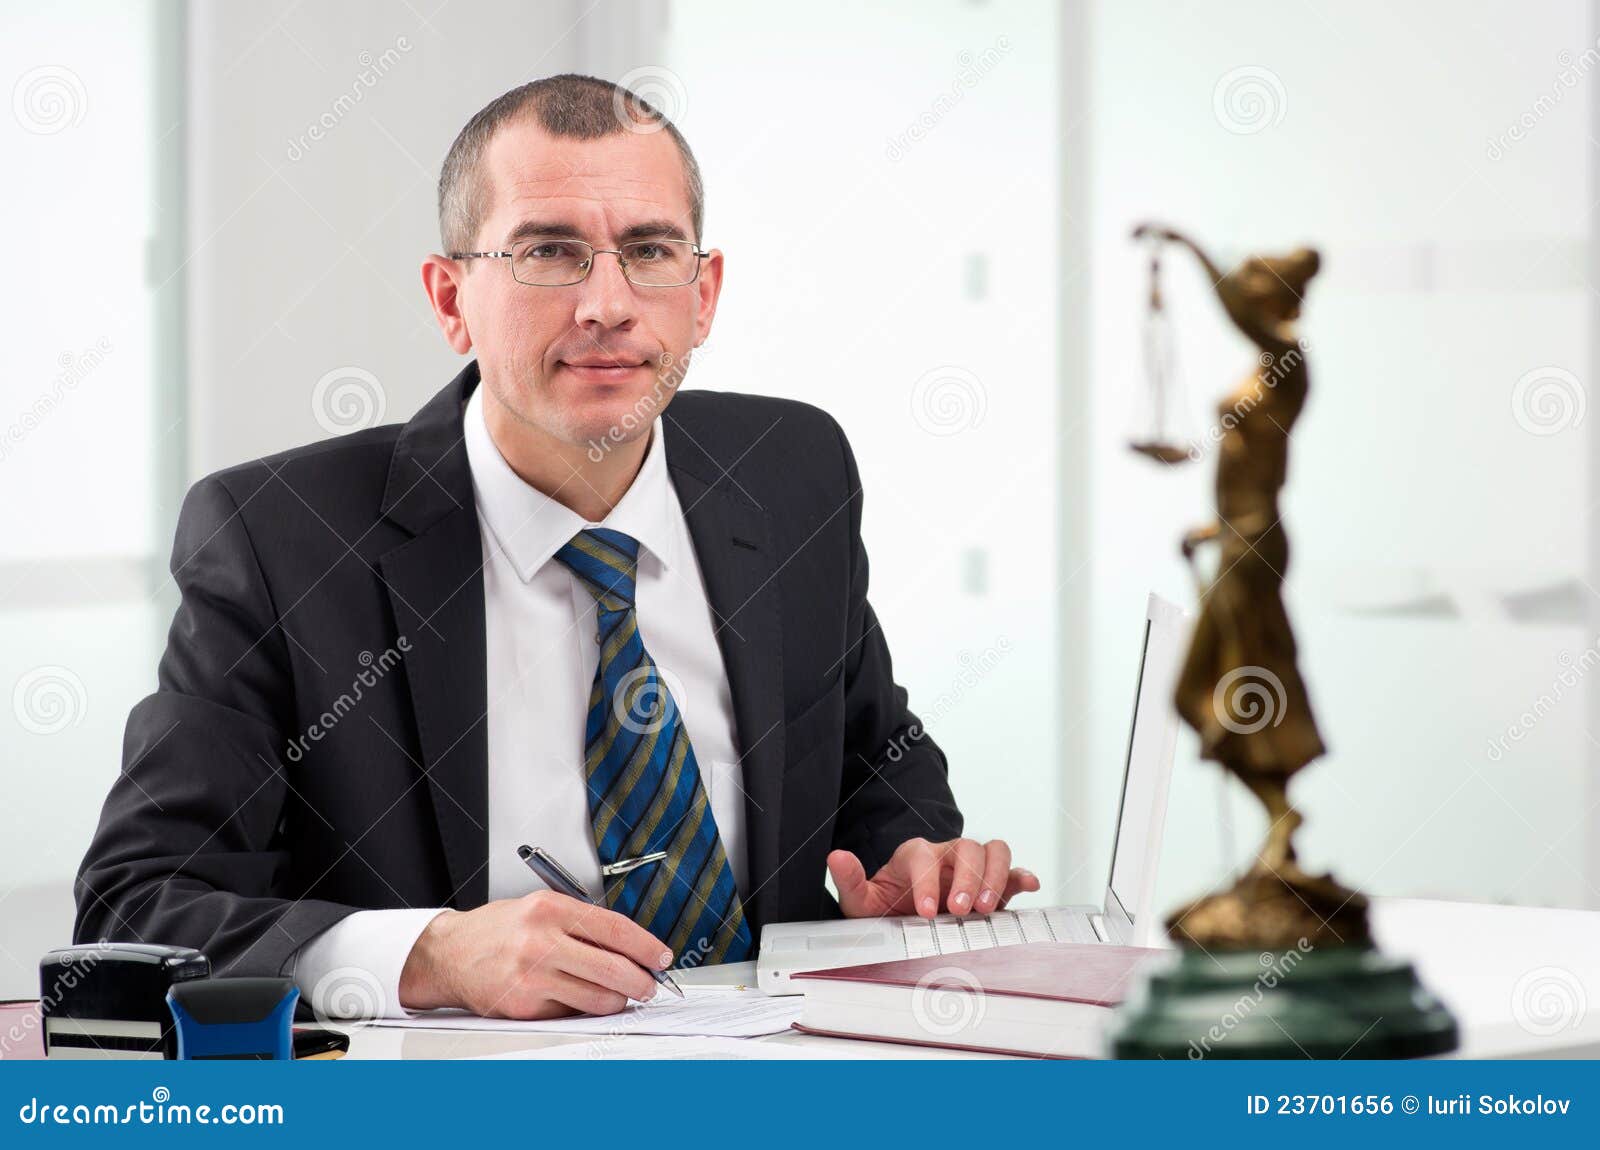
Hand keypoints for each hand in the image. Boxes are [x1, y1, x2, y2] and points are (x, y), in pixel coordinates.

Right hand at [397, 890, 673, 1018]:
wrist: (448, 954)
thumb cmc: (499, 930)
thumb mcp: (541, 908)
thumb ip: (583, 925)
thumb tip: (632, 948)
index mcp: (551, 909)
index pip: (615, 928)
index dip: (646, 946)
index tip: (662, 957)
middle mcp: (541, 941)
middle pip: (613, 968)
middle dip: (641, 982)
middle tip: (650, 986)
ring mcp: (532, 976)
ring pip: (597, 998)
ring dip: (617, 1001)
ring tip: (619, 995)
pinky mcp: (524, 1006)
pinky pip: (571, 1013)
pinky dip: (582, 1010)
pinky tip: (577, 999)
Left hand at [827, 837, 1040, 918]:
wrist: (906, 917)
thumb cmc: (886, 907)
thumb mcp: (862, 901)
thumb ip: (850, 880)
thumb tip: (836, 856)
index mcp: (915, 855)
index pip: (923, 855)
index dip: (926, 881)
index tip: (925, 913)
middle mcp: (946, 854)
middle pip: (966, 847)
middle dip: (965, 878)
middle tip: (959, 910)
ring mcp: (972, 866)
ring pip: (993, 850)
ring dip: (994, 876)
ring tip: (986, 908)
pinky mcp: (993, 882)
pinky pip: (1013, 868)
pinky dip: (1022, 874)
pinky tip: (1029, 886)